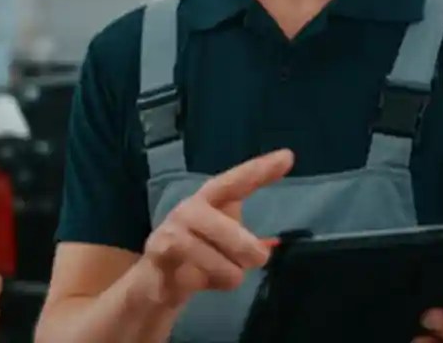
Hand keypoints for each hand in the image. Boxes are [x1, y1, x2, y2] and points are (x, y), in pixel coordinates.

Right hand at [133, 149, 294, 308]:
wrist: (154, 284)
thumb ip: (243, 240)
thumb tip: (262, 251)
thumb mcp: (223, 243)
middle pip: (224, 226)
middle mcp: (187, 210)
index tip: (287, 157)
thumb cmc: (197, 256)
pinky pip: (195, 276)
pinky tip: (200, 282)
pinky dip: (206, 284)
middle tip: (259, 259)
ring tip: (225, 275)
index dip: (260, 171)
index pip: (235, 182)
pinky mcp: (159, 258)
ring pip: (211, 257)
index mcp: (208, 200)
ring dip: (227, 273)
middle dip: (243, 247)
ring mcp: (170, 233)